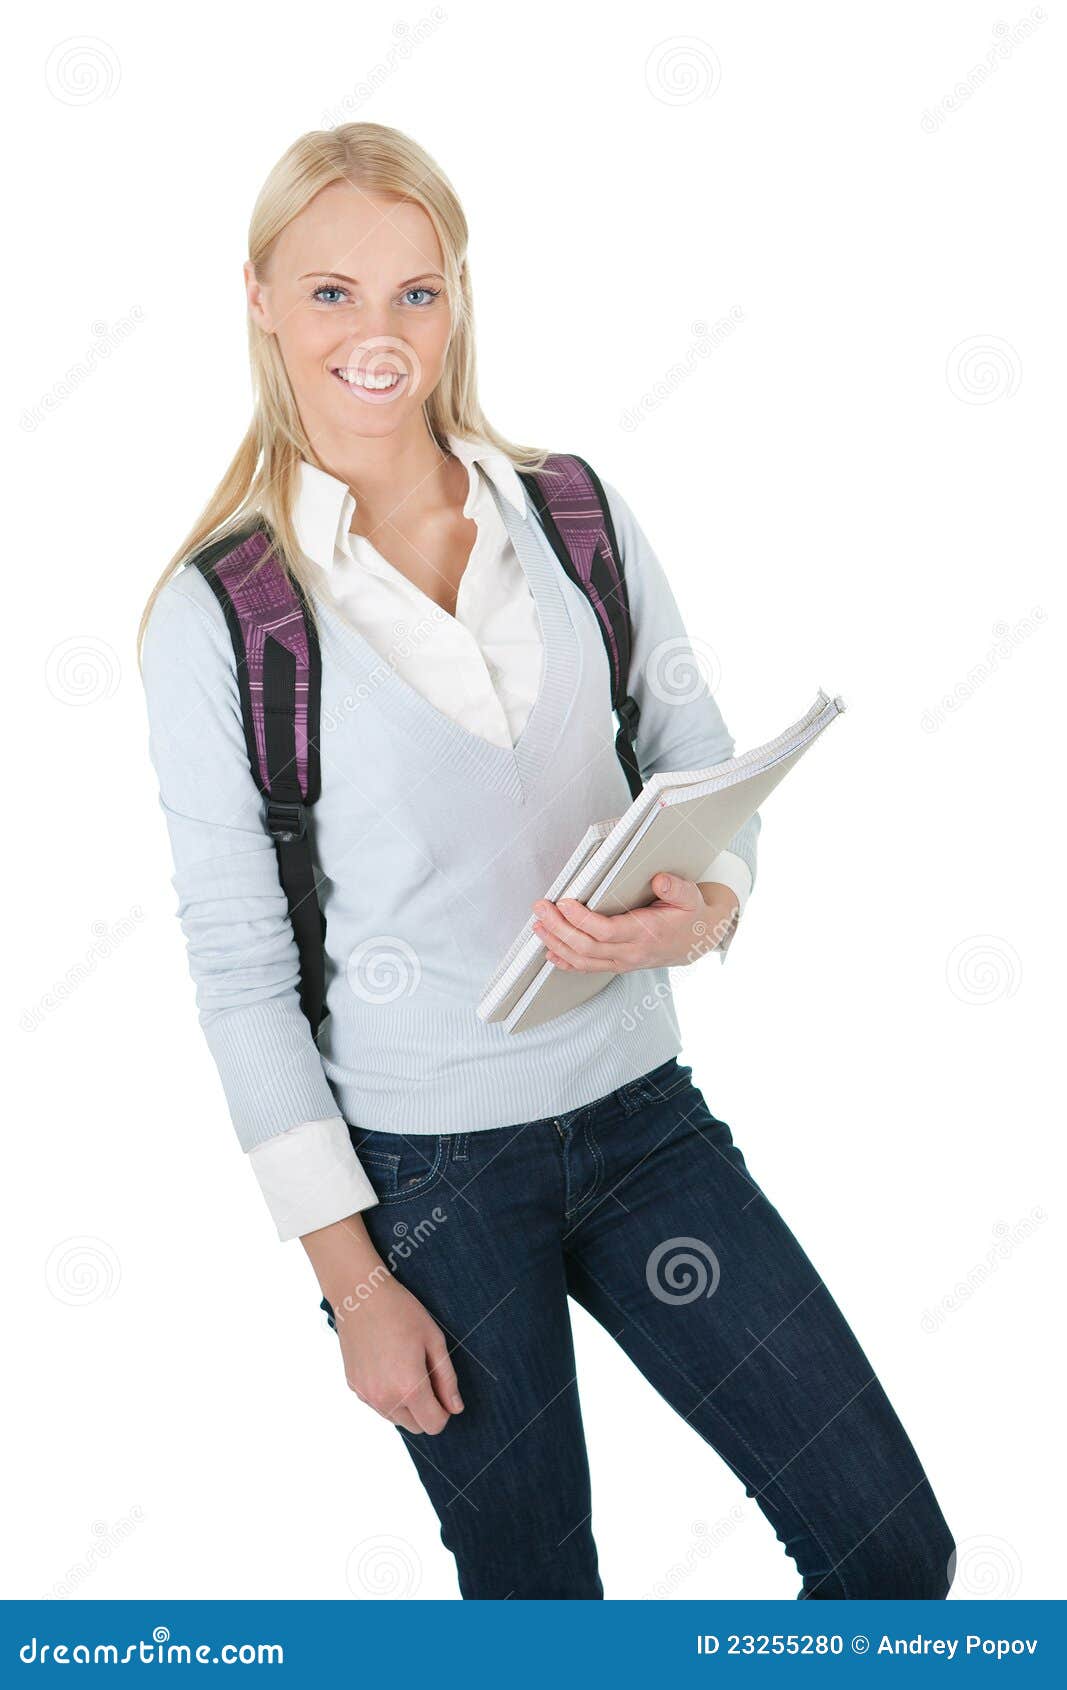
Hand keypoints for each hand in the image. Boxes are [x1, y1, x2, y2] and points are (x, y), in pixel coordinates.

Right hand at [302, 1216, 462, 1435]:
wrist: (360, 1296)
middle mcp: (385, 1399)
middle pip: (415, 1427)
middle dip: (426, 1410)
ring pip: (395, 1419)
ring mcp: (366, 1395)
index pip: (434, 1425)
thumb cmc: (401, 1312)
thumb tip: (456, 1408)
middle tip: (426, 1376)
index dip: (444, 1411)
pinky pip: (377, 1405)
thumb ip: (447, 1379)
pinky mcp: (354, 1387)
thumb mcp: (434, 1340)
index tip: (443, 1389)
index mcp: (409, 1387)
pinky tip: (388, 1366)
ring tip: (406, 1368)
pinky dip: (387, 1396)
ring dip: (406, 1405)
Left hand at [531, 875, 739, 972]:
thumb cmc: (690, 916)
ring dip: (556, 944)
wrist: (698, 941)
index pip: (605, 931)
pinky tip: (550, 953)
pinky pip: (587, 968)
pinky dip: (566, 962)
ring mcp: (623, 962)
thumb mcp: (691, 896)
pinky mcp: (617, 965)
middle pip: (586, 947)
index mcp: (646, 934)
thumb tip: (659, 880)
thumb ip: (676, 888)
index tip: (564, 902)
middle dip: (559, 928)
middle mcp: (632, 953)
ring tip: (538, 926)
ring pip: (582, 960)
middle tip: (541, 909)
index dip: (581, 919)